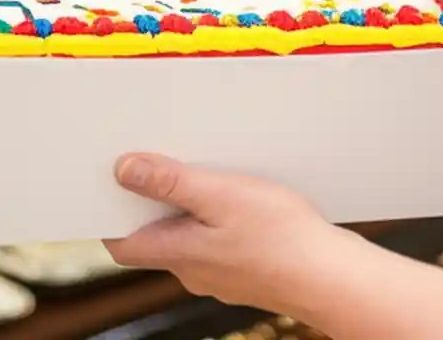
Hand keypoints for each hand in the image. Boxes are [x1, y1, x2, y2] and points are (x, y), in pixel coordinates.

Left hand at [103, 153, 359, 315]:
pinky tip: (243, 204)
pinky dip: (219, 222)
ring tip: (208, 176)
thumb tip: (122, 170)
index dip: (110, 214)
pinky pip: (219, 244)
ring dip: (191, 210)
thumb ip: (171, 183)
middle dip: (154, 203)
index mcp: (177, 253)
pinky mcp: (247, 272)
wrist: (331, 276)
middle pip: (156, 237)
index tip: (110, 183)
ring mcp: (221, 276)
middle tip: (164, 165)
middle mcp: (192, 271)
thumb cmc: (280, 236)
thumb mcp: (221, 195)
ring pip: (190, 239)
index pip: (122, 242)